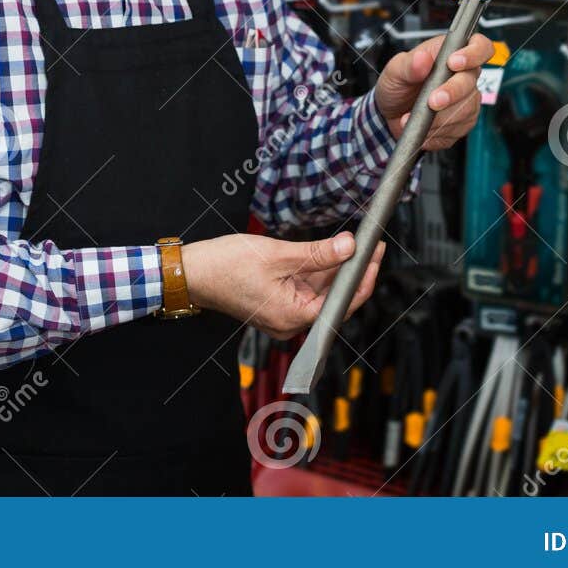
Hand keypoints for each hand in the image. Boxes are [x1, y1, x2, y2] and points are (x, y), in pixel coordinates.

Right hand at [181, 232, 383, 339]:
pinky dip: (316, 272)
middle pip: (333, 299)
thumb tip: (349, 247)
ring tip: (352, 245)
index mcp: (293, 317)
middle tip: (370, 246)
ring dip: (334, 270)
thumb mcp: (278, 254)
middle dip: (352, 271)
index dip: (364, 278)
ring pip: (319, 292)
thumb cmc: (225, 266)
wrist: (192, 272)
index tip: (376, 255)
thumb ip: (317, 253)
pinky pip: (304, 289)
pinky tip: (328, 253)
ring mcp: (283, 314)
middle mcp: (290, 322)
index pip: (342, 303)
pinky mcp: (277, 304)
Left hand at [372, 31, 494, 150]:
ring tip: (415, 117)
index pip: (479, 46)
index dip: (473, 53)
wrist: (391, 114)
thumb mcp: (394, 71)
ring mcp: (466, 100)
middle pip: (470, 82)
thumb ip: (408, 65)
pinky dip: (437, 131)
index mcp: (450, 54)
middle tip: (432, 101)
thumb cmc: (398, 86)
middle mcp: (463, 75)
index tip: (454, 63)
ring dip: (438, 117)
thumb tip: (422, 58)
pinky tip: (424, 127)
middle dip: (451, 93)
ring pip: (465, 109)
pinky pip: (457, 129)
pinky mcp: (463, 122)